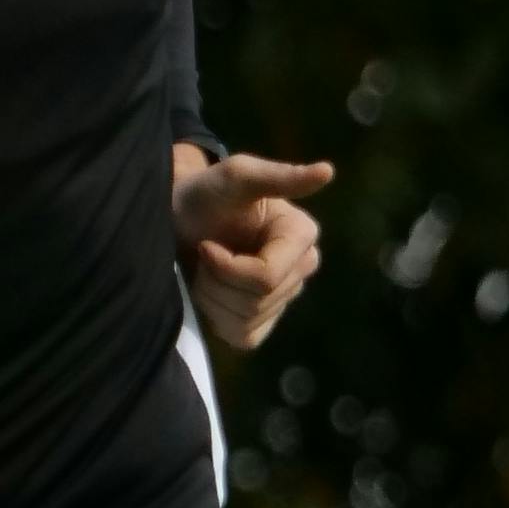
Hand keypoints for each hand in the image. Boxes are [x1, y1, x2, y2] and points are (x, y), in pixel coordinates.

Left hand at [174, 151, 334, 348]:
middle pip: (255, 300)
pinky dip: (219, 319)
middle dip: (216, 282)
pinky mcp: (264, 319)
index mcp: (301, 235)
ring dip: (212, 298)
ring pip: (247, 320)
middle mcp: (302, 267)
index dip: (226, 268)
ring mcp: (285, 296)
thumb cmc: (206, 195)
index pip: (266, 278)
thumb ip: (277, 176)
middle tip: (203, 255)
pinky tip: (212, 293)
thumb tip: (327, 171)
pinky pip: (244, 336)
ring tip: (205, 269)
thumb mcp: (236, 177)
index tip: (206, 245)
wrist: (181, 219)